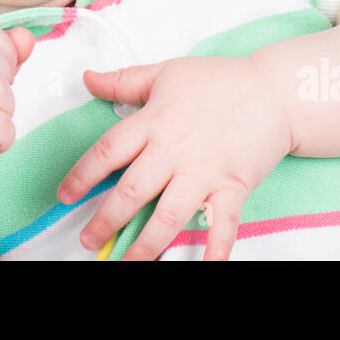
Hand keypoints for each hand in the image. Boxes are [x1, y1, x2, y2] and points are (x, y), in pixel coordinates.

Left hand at [56, 54, 292, 260]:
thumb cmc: (221, 80)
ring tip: (128, 264)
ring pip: (169, 215)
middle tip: (87, 241)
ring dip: (147, 244)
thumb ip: (124, 81)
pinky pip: (222, 224)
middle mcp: (174, 150)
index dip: (82, 175)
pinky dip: (215, 249)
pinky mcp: (233, 186)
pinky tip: (205, 267)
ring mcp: (204, 171)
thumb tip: (88, 78)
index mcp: (154, 121)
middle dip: (107, 219)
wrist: (274, 90)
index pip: (108, 151)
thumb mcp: (166, 72)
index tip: (64, 195)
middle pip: (132, 190)